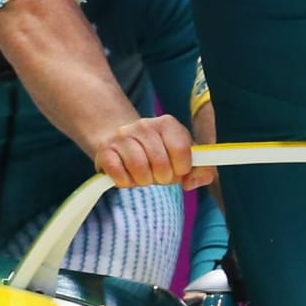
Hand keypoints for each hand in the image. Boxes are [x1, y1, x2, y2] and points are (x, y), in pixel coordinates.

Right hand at [92, 114, 214, 189]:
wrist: (120, 141)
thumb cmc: (158, 154)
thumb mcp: (183, 157)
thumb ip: (200, 170)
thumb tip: (191, 183)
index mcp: (167, 123)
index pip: (181, 149)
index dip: (181, 168)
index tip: (177, 170)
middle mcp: (143, 125)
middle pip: (161, 163)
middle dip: (163, 178)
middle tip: (158, 175)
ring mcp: (122, 136)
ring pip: (139, 169)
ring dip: (144, 181)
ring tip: (143, 176)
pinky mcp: (105, 151)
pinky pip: (119, 176)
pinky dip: (126, 183)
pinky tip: (127, 176)